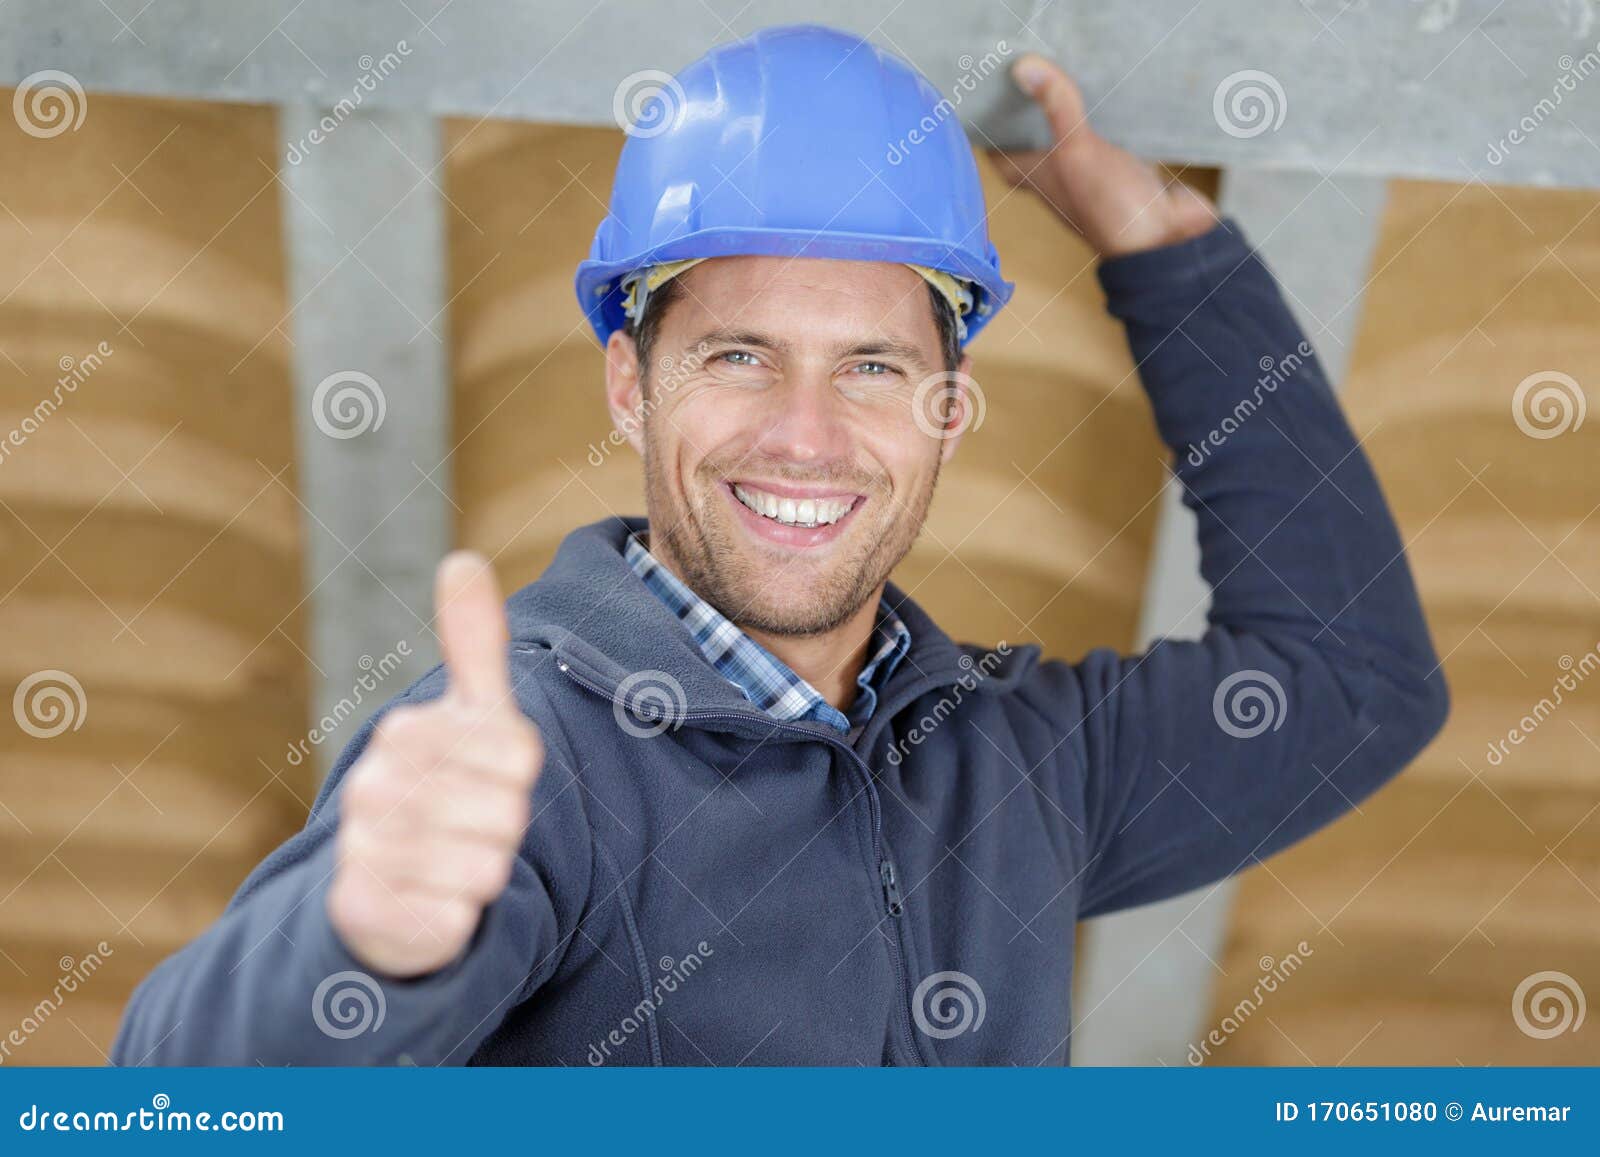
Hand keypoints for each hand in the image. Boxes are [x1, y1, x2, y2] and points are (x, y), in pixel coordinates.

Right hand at [327, 551, 542, 977]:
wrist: (383, 890)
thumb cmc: (442, 791)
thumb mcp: (468, 716)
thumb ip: (473, 644)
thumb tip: (462, 559)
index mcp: (408, 731)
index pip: (521, 756)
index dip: (520, 779)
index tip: (490, 780)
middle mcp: (374, 785)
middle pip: (508, 815)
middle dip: (505, 831)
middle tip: (470, 829)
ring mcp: (363, 848)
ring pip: (487, 869)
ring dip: (484, 876)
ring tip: (452, 865)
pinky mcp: (363, 912)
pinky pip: (456, 918)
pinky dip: (459, 919)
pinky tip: (433, 904)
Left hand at [991, 53, 1217, 257]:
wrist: (1165, 241)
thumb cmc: (1110, 206)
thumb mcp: (1078, 151)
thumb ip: (1057, 109)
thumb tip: (1023, 67)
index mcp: (1041, 179)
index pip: (1004, 161)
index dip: (992, 138)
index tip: (985, 108)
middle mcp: (1064, 181)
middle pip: (1039, 151)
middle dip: (1031, 122)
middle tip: (1027, 84)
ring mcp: (1098, 179)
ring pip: (1077, 147)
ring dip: (1072, 122)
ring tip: (1065, 82)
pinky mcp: (1131, 174)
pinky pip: (1116, 145)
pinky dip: (1113, 126)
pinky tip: (1117, 102)